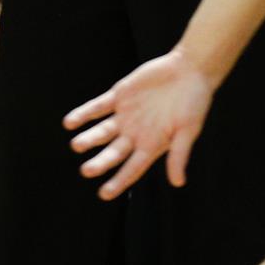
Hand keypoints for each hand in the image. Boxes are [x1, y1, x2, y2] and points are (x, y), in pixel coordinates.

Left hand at [65, 48, 213, 198]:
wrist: (189, 70)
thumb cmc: (194, 102)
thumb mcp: (189, 130)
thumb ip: (179, 154)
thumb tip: (178, 183)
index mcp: (153, 145)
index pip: (132, 168)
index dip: (119, 181)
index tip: (104, 194)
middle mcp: (136, 133)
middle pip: (114, 152)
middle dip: (100, 162)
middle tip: (86, 170)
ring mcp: (126, 115)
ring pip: (103, 131)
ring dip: (89, 138)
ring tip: (76, 145)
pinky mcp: (120, 96)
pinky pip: (98, 107)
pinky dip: (84, 113)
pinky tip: (70, 122)